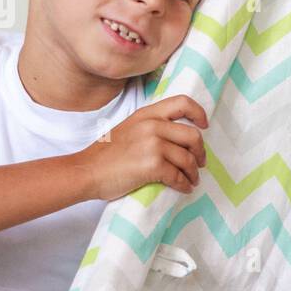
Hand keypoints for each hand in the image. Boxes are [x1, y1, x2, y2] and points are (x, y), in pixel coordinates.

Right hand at [74, 95, 207, 199]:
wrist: (86, 171)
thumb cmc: (106, 154)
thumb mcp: (129, 128)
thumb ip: (151, 126)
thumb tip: (177, 137)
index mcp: (147, 114)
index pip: (182, 102)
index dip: (199, 113)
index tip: (204, 125)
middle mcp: (152, 125)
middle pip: (193, 135)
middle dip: (200, 152)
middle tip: (200, 163)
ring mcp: (153, 144)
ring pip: (188, 158)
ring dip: (194, 173)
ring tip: (192, 180)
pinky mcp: (153, 165)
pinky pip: (178, 176)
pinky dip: (184, 184)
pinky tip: (184, 188)